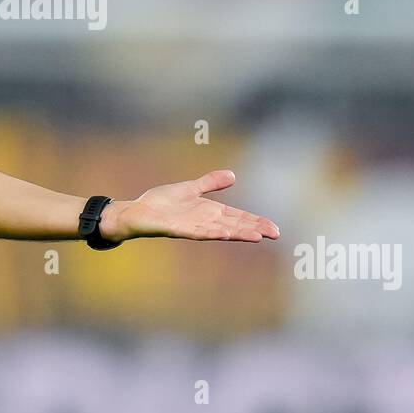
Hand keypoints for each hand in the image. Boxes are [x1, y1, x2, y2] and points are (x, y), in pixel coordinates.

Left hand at [98, 169, 278, 242]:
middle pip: (234, 225)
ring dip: (238, 233)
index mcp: (209, 212)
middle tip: (275, 234)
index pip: (238, 217)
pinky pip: (198, 231)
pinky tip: (225, 233)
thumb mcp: (190, 188)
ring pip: (221, 230)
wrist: (137, 211)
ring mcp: (192, 226)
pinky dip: (212, 232)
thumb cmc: (161, 203)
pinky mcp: (177, 229)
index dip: (255, 222)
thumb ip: (210, 183)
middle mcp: (204, 221)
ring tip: (257, 237)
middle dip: (254, 229)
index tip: (273, 228)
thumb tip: (233, 176)